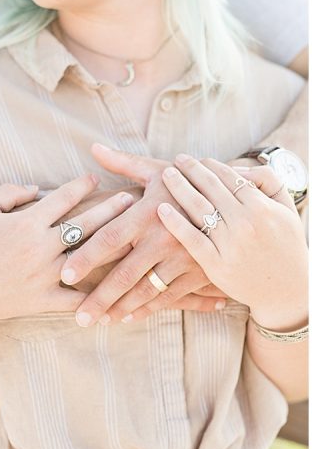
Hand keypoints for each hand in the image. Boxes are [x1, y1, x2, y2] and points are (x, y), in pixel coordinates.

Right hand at [0, 174, 133, 324]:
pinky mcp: (43, 301)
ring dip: (114, 246)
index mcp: (25, 223)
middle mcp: (40, 248)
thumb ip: (8, 193)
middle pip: (86, 223)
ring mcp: (45, 276)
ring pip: (89, 257)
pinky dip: (98, 297)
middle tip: (131, 199)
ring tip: (133, 237)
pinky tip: (118, 291)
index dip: (81, 185)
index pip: (62, 198)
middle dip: (111, 208)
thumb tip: (37, 188)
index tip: (95, 178)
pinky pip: (77, 299)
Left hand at [62, 144, 224, 325]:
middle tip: (78, 317)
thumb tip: (93, 148)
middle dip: (100, 297)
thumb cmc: (189, 183)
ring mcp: (184, 258)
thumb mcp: (160, 170)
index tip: (64, 276)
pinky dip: (147, 309)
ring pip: (146, 290)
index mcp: (149, 212)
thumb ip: (124, 163)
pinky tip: (127, 318)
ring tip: (98, 321)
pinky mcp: (200, 273)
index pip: (110, 238)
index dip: (87, 257)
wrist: (243, 199)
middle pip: (125, 273)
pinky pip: (169, 296)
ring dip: (121, 308)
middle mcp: (165, 237)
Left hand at [157, 155, 307, 330]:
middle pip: (211, 188)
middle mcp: (246, 222)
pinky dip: (175, 222)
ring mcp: (230, 243)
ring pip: (199, 209)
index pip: (230, 177)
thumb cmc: (285, 245)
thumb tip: (237, 167)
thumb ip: (268, 182)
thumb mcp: (286, 209)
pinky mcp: (216, 264)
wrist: (287, 289)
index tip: (195, 159)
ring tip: (166, 175)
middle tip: (176, 160)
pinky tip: (161, 209)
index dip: (210, 166)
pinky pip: (191, 239)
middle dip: (191, 170)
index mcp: (262, 207)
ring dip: (179, 188)